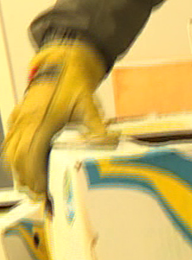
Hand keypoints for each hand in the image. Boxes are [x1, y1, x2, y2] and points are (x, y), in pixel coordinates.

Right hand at [3, 39, 112, 196]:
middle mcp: (27, 119)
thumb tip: (112, 142)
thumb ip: (98, 128)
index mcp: (44, 118)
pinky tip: (22, 169)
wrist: (60, 64)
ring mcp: (20, 117)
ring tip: (30, 187)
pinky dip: (13, 157)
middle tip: (37, 195)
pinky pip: (10, 140)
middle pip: (17, 155)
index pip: (32, 152)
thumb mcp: (90, 106)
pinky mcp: (18, 116)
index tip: (41, 189)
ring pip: (10, 149)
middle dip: (25, 178)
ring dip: (18, 170)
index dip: (34, 173)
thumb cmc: (74, 84)